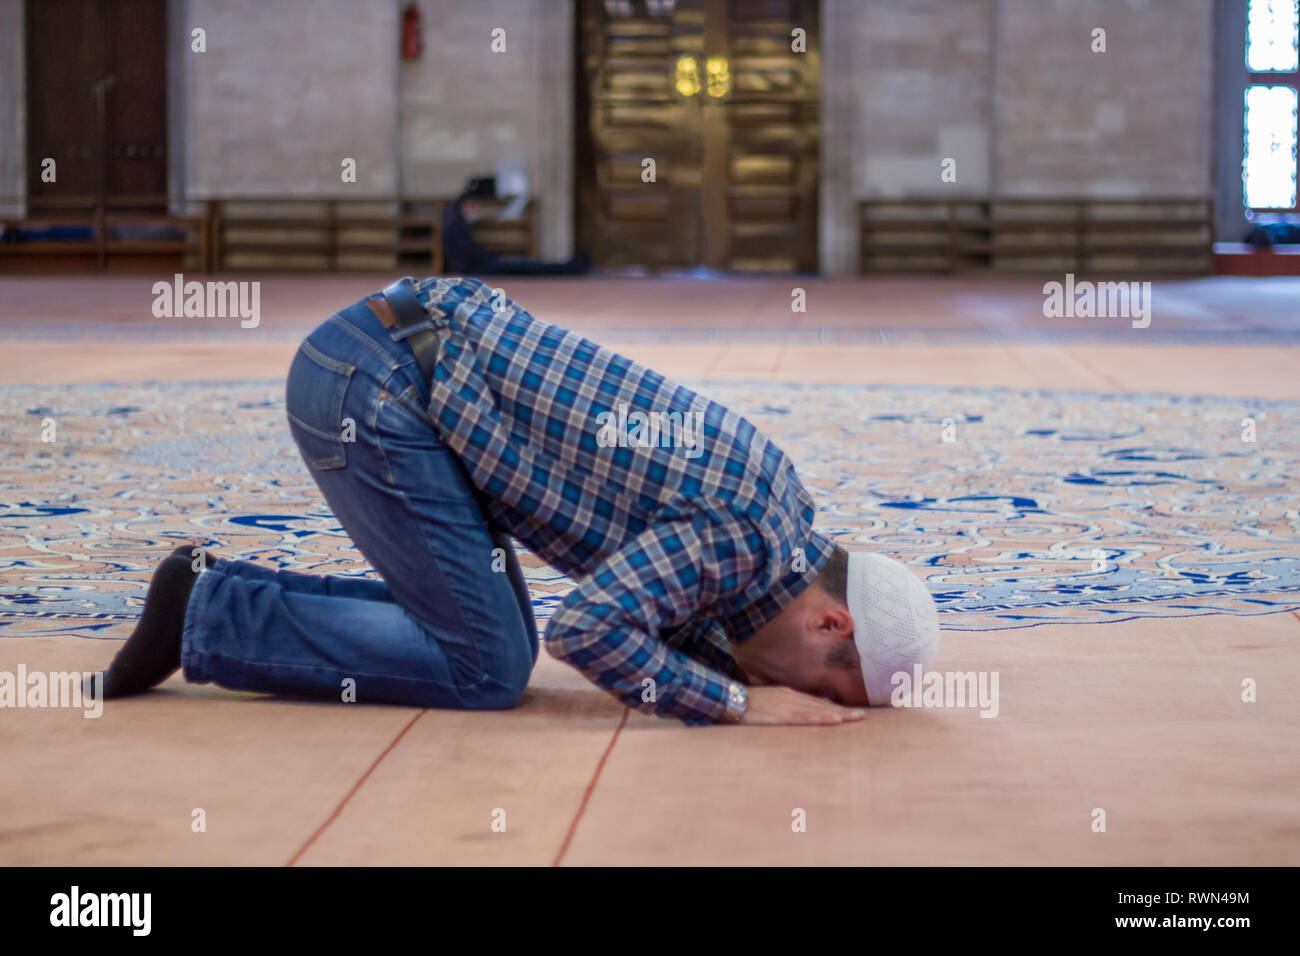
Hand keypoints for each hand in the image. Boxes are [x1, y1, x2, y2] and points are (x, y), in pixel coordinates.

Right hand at [736, 686, 867, 725]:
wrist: (731, 701)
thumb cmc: (745, 704)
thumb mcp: (766, 704)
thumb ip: (780, 708)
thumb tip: (792, 716)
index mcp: (788, 695)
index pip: (816, 702)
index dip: (834, 707)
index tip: (849, 711)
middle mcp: (792, 698)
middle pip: (823, 705)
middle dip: (843, 710)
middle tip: (862, 715)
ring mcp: (789, 706)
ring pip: (819, 710)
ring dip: (840, 714)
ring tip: (857, 718)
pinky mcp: (783, 716)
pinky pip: (807, 718)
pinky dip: (823, 718)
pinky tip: (836, 720)